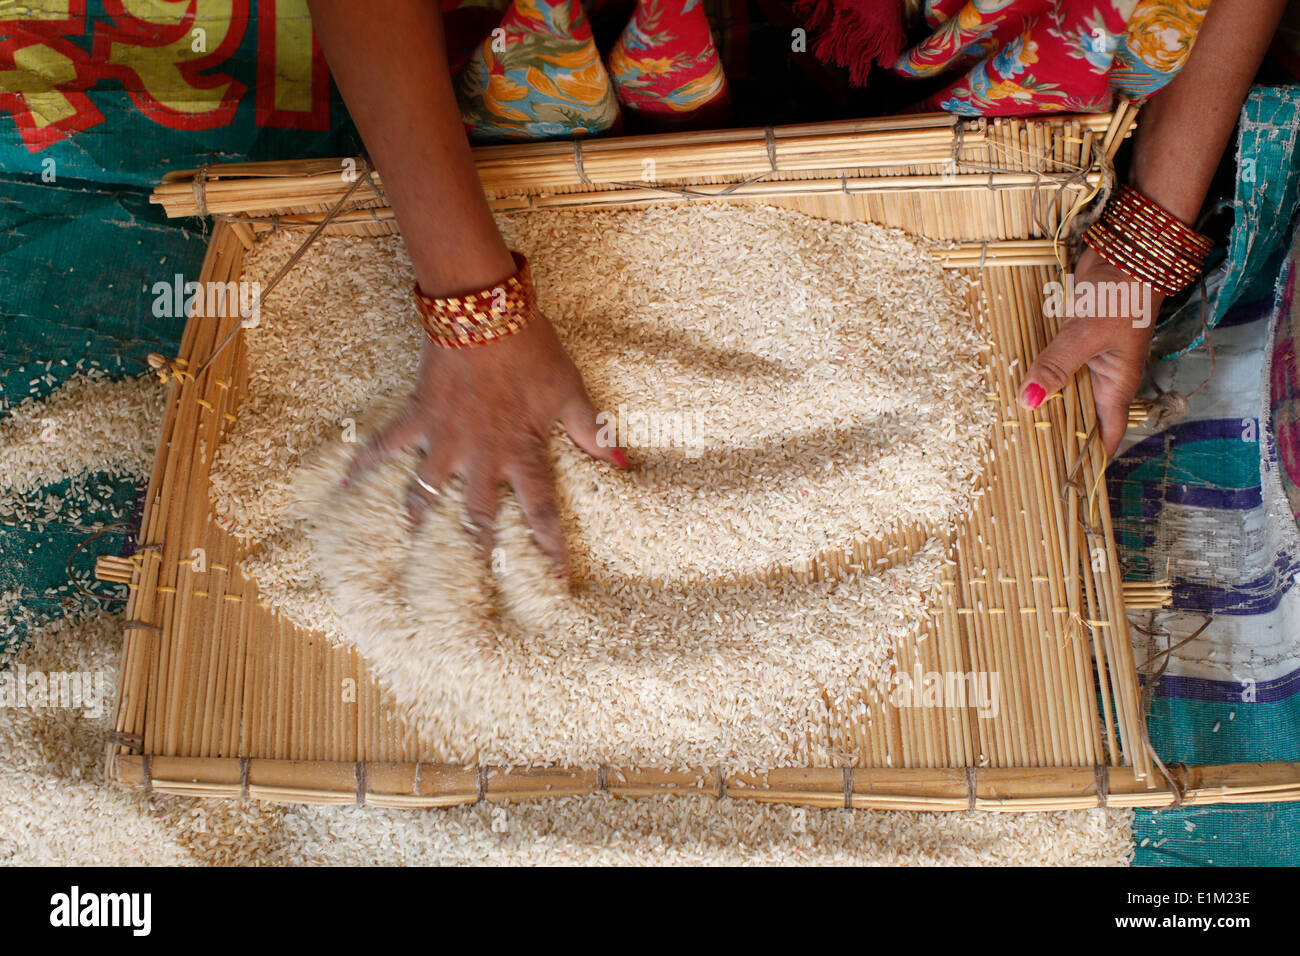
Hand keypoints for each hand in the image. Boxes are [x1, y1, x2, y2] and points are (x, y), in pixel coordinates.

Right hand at [346, 313, 625, 575]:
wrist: (483, 311)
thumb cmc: (531, 349)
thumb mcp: (568, 390)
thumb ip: (590, 430)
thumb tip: (622, 462)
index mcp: (521, 453)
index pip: (539, 510)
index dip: (548, 547)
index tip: (555, 581)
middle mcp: (480, 457)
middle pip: (476, 516)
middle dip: (476, 553)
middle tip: (470, 587)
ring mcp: (444, 440)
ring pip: (425, 494)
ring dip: (418, 523)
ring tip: (409, 552)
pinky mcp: (417, 417)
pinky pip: (384, 445)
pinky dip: (362, 463)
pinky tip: (343, 484)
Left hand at [1018, 247, 1163, 456]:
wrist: (1128, 251)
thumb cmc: (1122, 295)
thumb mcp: (1088, 334)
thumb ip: (1057, 366)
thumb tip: (1028, 402)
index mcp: (1115, 387)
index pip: (1104, 438)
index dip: (1087, 464)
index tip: (1062, 487)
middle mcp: (1101, 379)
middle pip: (1076, 420)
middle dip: (1052, 439)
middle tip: (1017, 463)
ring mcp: (1085, 360)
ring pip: (1059, 394)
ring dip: (1038, 406)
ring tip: (1003, 434)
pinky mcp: (1069, 341)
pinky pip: (1049, 367)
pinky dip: (1033, 377)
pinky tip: (1007, 389)